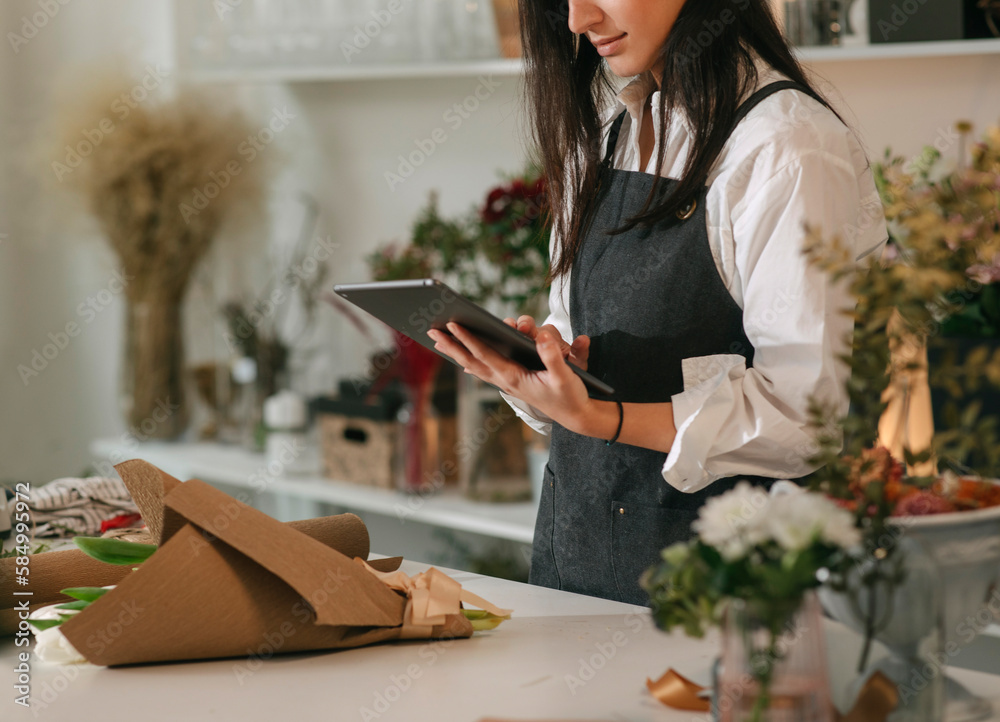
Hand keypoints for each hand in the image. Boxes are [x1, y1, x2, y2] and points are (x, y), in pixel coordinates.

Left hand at [427, 321, 593, 433]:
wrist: (576, 416)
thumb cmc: (570, 396)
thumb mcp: (566, 376)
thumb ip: (554, 357)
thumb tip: (543, 336)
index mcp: (514, 377)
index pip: (485, 354)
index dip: (468, 339)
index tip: (452, 325)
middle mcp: (505, 380)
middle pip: (471, 360)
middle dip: (451, 346)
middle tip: (432, 331)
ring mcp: (506, 383)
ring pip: (475, 366)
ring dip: (457, 353)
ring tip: (440, 341)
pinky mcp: (511, 383)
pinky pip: (485, 371)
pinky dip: (471, 363)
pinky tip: (463, 360)